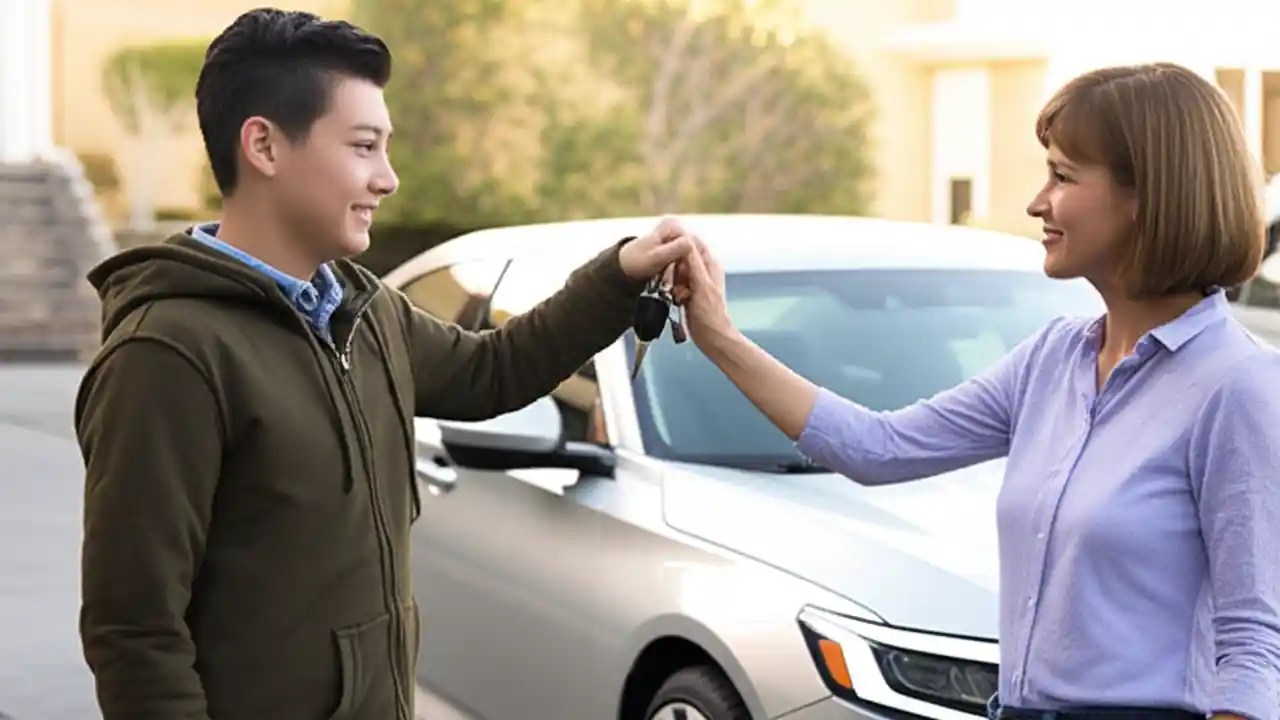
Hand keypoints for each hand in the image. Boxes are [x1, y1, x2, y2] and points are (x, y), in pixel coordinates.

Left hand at [618, 216, 695, 280]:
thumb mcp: (656, 258)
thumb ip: (674, 249)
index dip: (698, 262)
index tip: (693, 278)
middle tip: (688, 287)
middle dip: (693, 270)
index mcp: (672, 226)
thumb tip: (691, 241)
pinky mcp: (674, 250)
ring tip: (682, 289)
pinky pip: (687, 262)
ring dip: (689, 274)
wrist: (623, 269)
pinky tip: (680, 287)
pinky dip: (685, 274)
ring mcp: (676, 239)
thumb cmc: (636, 262)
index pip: (696, 243)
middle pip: (696, 251)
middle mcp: (676, 229)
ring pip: (692, 258)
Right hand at [672, 235, 736, 352]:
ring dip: (673, 281)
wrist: (713, 338)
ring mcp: (696, 282)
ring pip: (677, 272)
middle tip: (677, 283)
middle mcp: (704, 271)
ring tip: (679, 295)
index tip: (669, 253)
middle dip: (675, 268)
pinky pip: (676, 285)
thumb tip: (686, 241)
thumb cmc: (710, 315)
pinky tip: (677, 301)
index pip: (693, 244)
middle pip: (682, 258)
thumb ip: (694, 263)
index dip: (680, 245)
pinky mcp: (688, 293)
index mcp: (710, 265)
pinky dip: (674, 291)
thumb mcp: (702, 285)